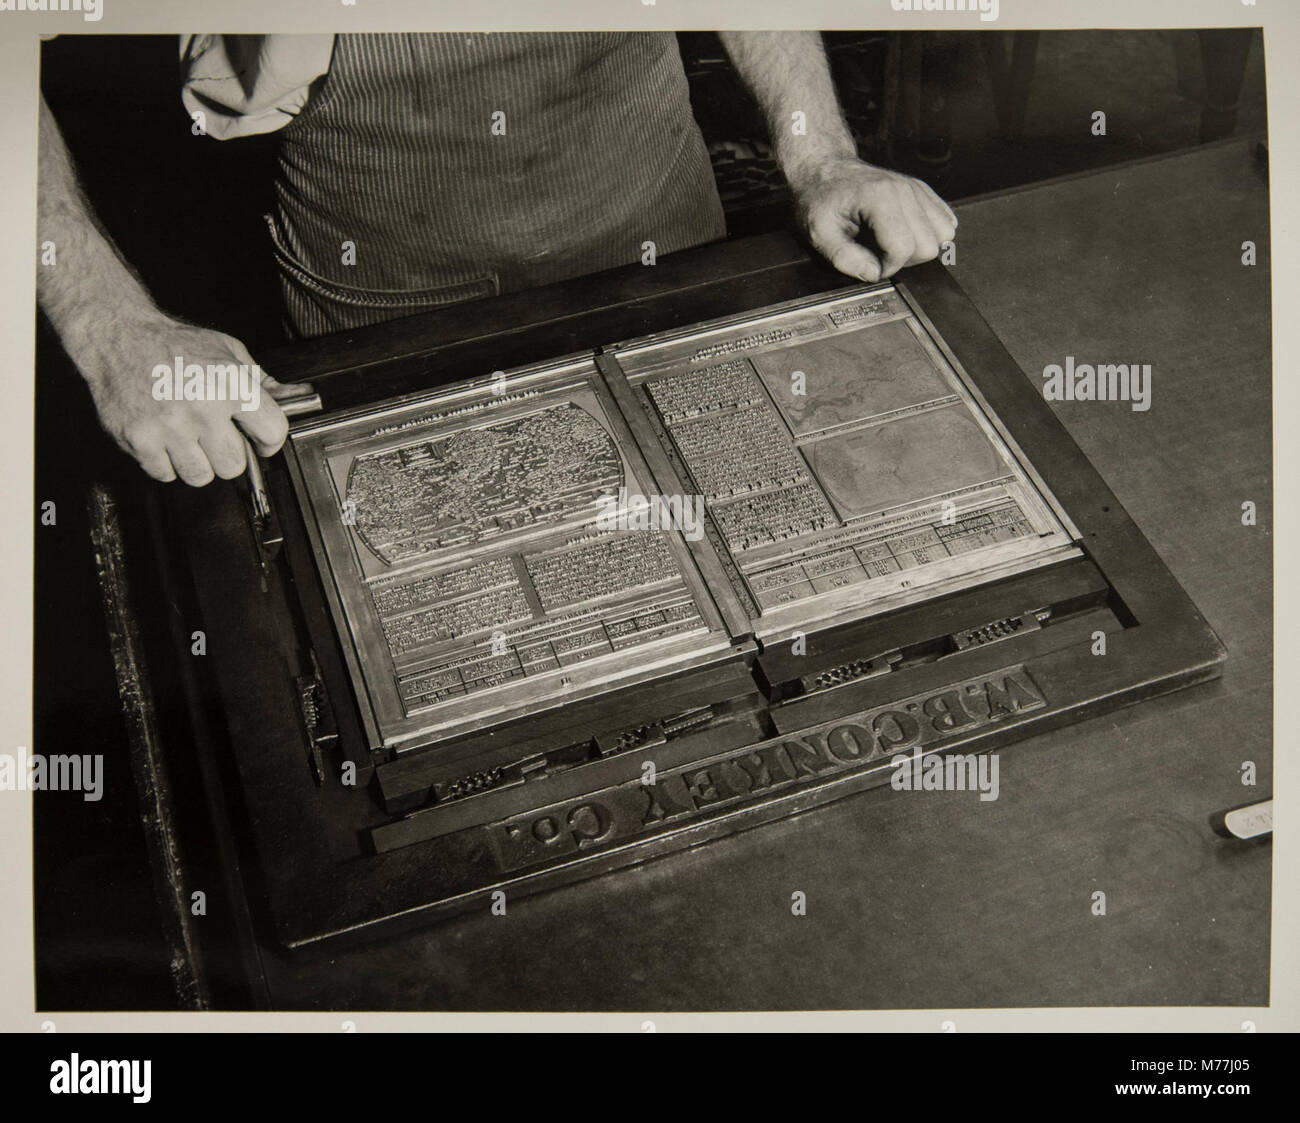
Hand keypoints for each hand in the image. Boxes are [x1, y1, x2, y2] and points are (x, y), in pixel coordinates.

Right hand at [74, 312, 304, 485]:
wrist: (117, 336)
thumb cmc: (174, 344)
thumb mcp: (227, 351)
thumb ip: (262, 382)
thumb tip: (299, 397)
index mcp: (229, 383)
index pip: (273, 432)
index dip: (269, 439)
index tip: (259, 439)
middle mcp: (201, 407)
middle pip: (234, 465)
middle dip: (229, 454)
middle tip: (216, 437)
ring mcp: (168, 426)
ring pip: (200, 476)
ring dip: (197, 463)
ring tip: (188, 438)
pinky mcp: (139, 439)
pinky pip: (165, 474)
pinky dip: (166, 463)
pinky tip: (164, 439)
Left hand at [789, 158, 957, 281]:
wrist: (827, 170)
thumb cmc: (822, 200)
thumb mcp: (820, 232)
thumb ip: (844, 257)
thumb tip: (872, 274)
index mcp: (880, 198)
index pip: (903, 249)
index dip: (886, 267)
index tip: (868, 263)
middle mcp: (905, 190)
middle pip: (928, 246)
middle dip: (904, 261)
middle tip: (879, 255)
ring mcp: (918, 189)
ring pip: (944, 236)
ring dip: (919, 249)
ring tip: (892, 245)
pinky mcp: (924, 192)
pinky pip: (946, 222)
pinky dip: (930, 235)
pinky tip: (905, 234)